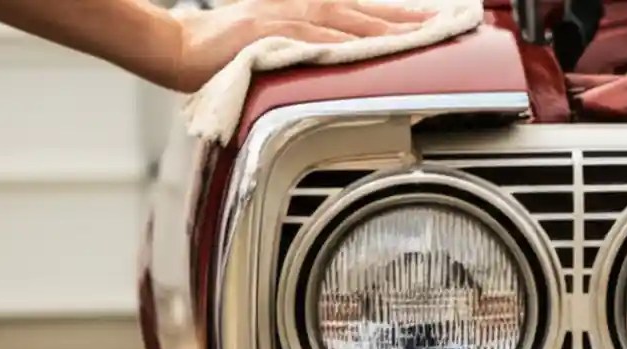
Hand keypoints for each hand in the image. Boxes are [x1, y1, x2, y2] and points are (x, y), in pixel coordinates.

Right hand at [169, 0, 434, 92]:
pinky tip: (373, 49)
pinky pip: (318, 41)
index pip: (364, 11)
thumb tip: (341, 61)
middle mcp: (301, 8)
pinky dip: (348, 44)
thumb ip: (309, 47)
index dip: (402, 15)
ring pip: (350, 24)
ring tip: (426, 36)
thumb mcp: (273, 40)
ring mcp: (288, 21)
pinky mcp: (271, 36)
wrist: (175, 47)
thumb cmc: (220, 48)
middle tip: (451, 24)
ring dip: (389, 29)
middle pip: (368, 13)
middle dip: (410, 19)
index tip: (438, 20)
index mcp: (304, 9)